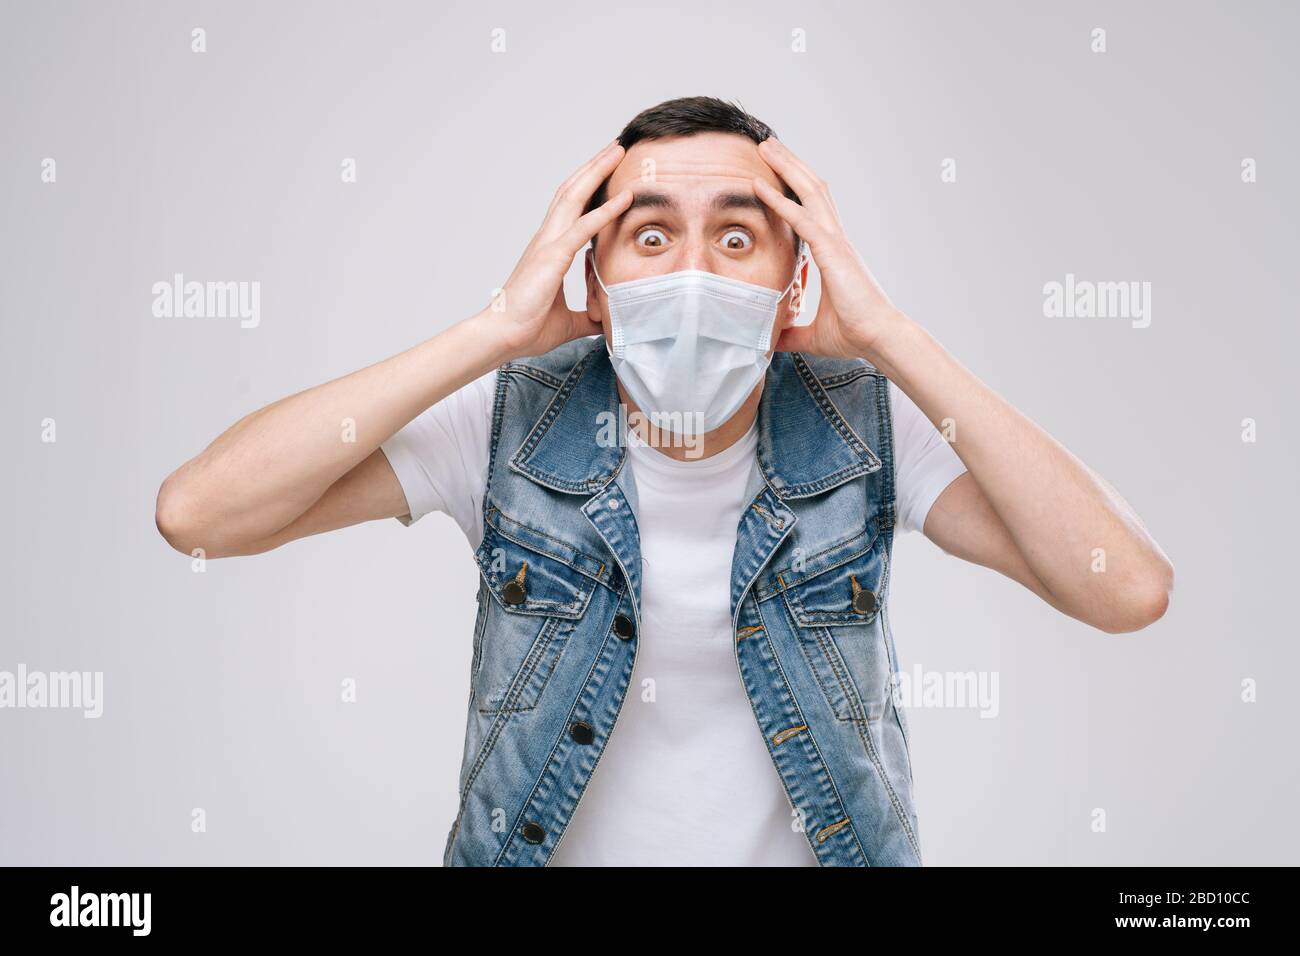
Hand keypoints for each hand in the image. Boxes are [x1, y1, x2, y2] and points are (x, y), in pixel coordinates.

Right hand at [487, 141, 632, 359]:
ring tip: (617, 152)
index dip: (589, 187)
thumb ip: (588, 316)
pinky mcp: (552, 256)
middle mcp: (547, 238)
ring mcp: (548, 244)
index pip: (572, 208)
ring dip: (598, 172)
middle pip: (573, 191)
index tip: (608, 170)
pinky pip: (584, 227)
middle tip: (615, 147)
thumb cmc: (527, 328)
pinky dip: (606, 210)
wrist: (502, 337)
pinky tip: (626, 197)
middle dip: (594, 167)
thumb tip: (605, 318)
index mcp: (549, 249)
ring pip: (575, 196)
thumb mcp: (570, 322)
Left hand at [753, 138, 905, 358]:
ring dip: (787, 168)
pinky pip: (802, 218)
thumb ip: (791, 333)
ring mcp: (837, 242)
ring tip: (766, 148)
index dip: (794, 189)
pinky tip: (760, 186)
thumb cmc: (855, 335)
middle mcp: (837, 240)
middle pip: (812, 189)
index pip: (811, 210)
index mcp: (834, 253)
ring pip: (810, 192)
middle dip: (790, 165)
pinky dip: (780, 200)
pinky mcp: (833, 251)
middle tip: (768, 146)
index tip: (775, 172)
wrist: (880, 338)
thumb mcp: (813, 335)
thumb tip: (771, 341)